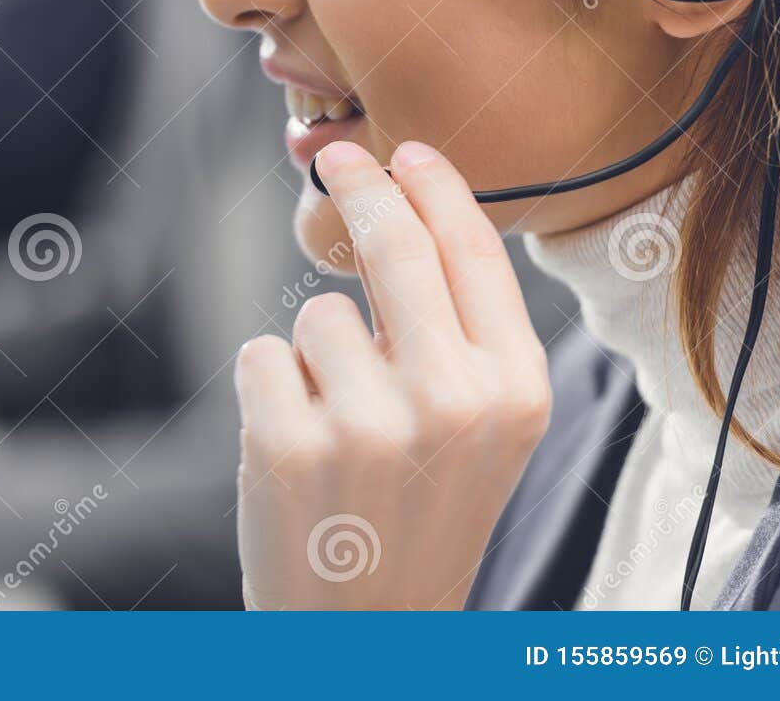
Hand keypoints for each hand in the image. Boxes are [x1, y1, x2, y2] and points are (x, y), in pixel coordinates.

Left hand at [235, 141, 550, 609]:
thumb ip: (461, 328)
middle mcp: (453, 401)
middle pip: (392, 245)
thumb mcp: (482, 426)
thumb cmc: (422, 510)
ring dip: (316, 356)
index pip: (472, 248)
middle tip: (334, 162)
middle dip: (360, 189)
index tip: (403, 151)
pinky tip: (299, 449)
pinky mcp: (286, 444)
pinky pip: (262, 354)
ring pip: (317, 314)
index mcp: (518, 390)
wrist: (367, 628)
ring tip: (339, 430)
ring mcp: (366, 425)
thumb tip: (407, 204)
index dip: (433, 185)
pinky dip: (269, 388)